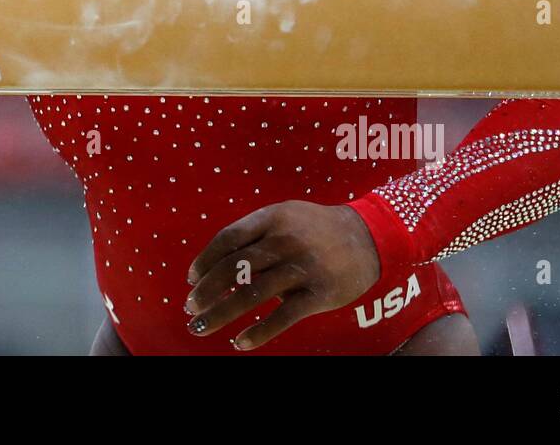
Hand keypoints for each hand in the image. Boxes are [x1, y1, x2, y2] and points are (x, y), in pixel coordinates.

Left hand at [184, 201, 380, 350]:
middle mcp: (285, 240)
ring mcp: (302, 267)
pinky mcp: (319, 293)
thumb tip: (215, 267)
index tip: (191, 279)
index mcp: (271, 218)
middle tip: (190, 307)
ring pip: (253, 294)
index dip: (205, 260)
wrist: (369, 237)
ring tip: (201, 326)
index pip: (228, 238)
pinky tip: (240, 342)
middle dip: (207, 290)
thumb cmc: (315, 228)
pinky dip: (259, 332)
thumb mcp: (285, 217)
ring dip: (222, 313)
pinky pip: (283, 316)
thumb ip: (255, 235)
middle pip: (235, 268)